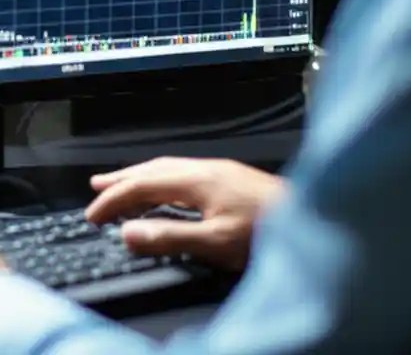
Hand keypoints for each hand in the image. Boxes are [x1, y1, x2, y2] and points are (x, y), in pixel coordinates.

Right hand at [85, 157, 285, 270]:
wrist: (318, 221)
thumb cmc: (268, 233)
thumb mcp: (215, 242)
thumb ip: (169, 237)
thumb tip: (127, 233)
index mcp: (196, 180)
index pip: (141, 185)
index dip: (113, 200)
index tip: (92, 215)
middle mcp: (205, 169)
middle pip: (152, 169)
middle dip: (121, 179)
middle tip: (96, 187)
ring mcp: (221, 171)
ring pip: (169, 167)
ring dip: (141, 175)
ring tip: (123, 183)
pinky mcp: (233, 178)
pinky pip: (184, 171)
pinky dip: (162, 178)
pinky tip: (169, 190)